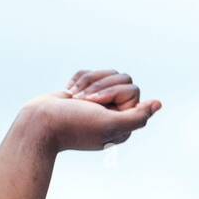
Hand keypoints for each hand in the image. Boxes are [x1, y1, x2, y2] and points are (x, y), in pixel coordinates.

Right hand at [24, 68, 161, 153]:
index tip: (96, 105)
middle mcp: (115, 114)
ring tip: (74, 99)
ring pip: (106, 74)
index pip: (132, 91)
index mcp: (124, 125)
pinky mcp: (85, 94)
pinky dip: (77, 81)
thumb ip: (137, 117)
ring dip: (87, 83)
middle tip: (83, 103)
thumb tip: (158, 104)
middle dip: (99, 86)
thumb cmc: (73, 124)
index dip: (113, 92)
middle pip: (122, 78)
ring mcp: (99, 104)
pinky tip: (68, 95)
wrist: (39, 122)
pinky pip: (90, 73)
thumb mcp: (109, 124)